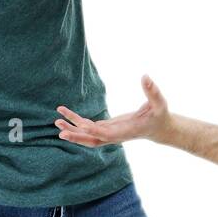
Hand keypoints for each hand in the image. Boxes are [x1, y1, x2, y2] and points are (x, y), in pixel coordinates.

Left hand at [55, 76, 169, 146]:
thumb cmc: (160, 115)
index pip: (107, 134)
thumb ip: (153, 91)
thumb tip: (145, 76)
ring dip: (73, 129)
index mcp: (126, 131)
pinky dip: (77, 123)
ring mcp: (110, 133)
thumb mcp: (160, 103)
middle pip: (92, 140)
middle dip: (77, 136)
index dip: (95, 130)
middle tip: (61, 131)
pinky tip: (66, 116)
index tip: (82, 126)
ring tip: (57, 120)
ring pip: (87, 135)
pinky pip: (89, 128)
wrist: (160, 129)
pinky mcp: (107, 128)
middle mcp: (115, 135)